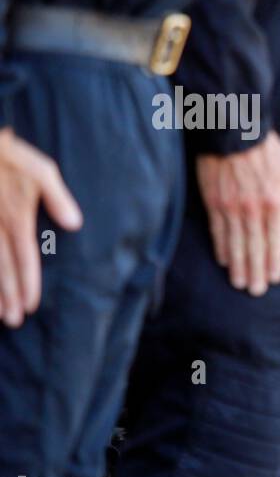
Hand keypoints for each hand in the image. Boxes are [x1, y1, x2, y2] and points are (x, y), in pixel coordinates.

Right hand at [0, 127, 82, 327]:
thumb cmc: (9, 156)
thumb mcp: (40, 169)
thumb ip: (57, 198)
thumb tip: (75, 224)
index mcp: (16, 217)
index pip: (24, 258)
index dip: (28, 284)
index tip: (32, 305)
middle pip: (2, 269)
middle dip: (9, 296)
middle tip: (15, 320)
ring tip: (0, 314)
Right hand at [196, 130, 279, 296]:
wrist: (235, 131)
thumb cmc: (269, 151)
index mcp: (276, 203)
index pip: (276, 240)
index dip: (275, 261)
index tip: (274, 278)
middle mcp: (253, 210)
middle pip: (255, 247)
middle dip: (256, 271)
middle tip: (256, 291)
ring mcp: (231, 207)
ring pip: (235, 243)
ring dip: (238, 266)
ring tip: (240, 283)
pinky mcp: (214, 202)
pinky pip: (218, 230)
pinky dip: (221, 247)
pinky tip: (224, 261)